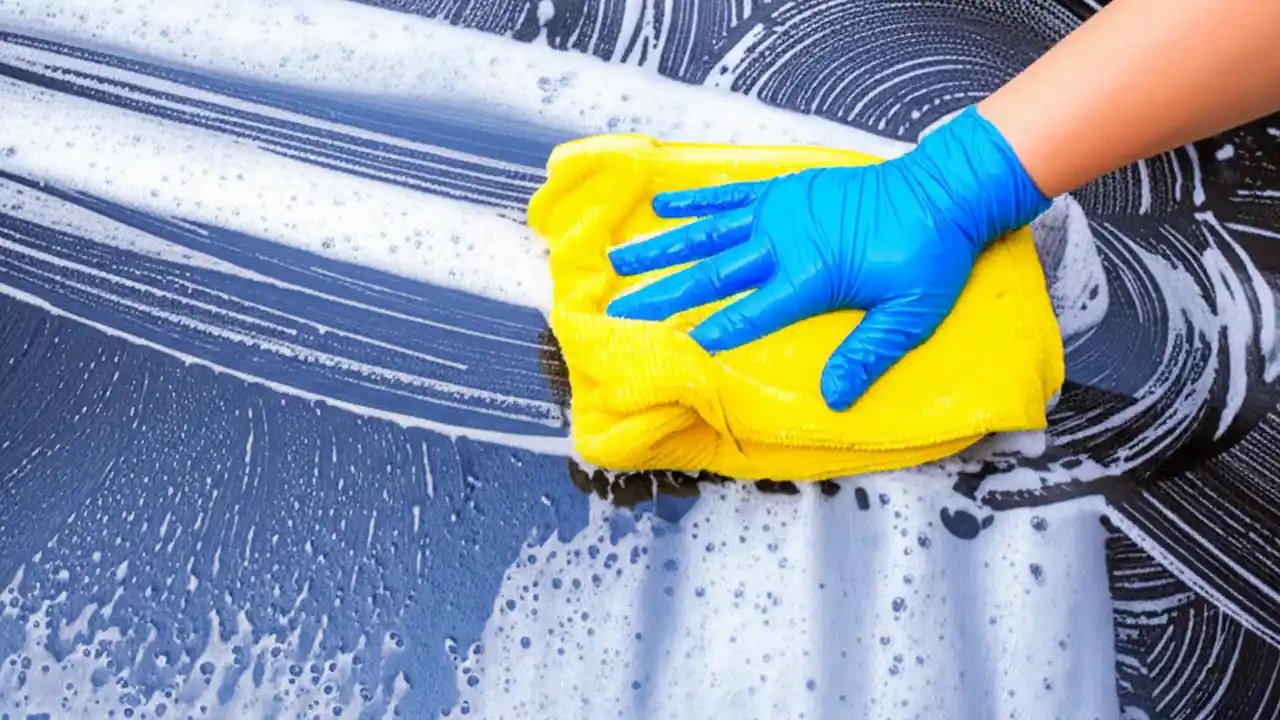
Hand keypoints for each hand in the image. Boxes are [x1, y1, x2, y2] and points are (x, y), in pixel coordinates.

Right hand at [606, 106, 1049, 410]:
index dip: (708, 334)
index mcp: (811, 277)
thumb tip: (834, 400)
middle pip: (711, 275)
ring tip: (620, 259)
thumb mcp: (910, 314)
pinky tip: (662, 208)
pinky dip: (696, 202)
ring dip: (663, 248)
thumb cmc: (931, 253)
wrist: (945, 190)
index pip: (748, 314)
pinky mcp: (785, 190)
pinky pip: (730, 195)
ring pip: (709, 234)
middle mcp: (783, 242)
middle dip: (662, 294)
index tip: (667, 350)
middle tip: (617, 310)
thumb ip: (867, 354)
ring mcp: (780, 211)